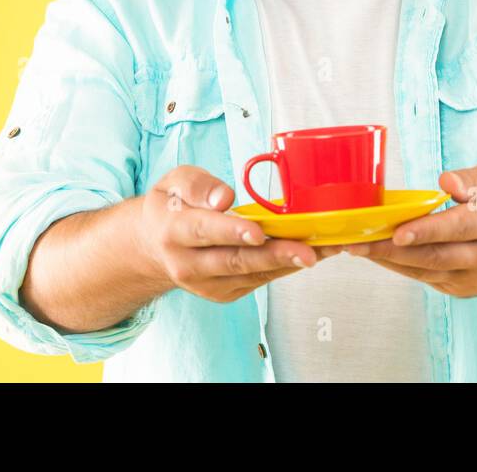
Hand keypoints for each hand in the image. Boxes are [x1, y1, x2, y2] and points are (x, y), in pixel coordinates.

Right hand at [137, 165, 340, 302]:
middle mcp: (187, 264)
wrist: (153, 245)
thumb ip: (197, 185)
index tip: (258, 232)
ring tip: (323, 251)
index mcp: (173, 230)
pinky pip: (258, 280)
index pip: (205, 231)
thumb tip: (224, 199)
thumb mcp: (174, 182)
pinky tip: (311, 254)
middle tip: (307, 252)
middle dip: (275, 255)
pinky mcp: (223, 293)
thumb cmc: (172, 205)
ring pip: (252, 274)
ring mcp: (206, 284)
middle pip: (235, 261)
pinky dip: (286, 268)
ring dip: (290, 263)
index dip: (232, 232)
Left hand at [343, 163, 476, 297]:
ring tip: (359, 248)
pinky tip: (380, 254)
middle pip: (437, 255)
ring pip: (428, 271)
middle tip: (359, 242)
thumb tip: (444, 181)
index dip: (427, 230)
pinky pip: (427, 278)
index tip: (398, 232)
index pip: (459, 227)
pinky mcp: (464, 290)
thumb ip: (472, 177)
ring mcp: (476, 278)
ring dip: (391, 261)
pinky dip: (402, 267)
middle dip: (394, 250)